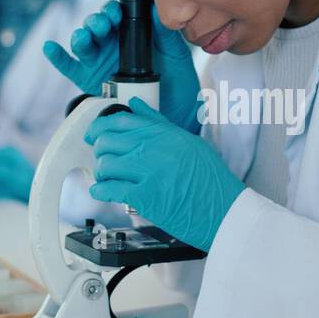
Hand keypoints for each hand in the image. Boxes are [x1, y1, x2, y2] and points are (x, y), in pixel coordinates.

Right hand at [43, 0, 201, 132]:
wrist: (177, 112)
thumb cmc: (178, 80)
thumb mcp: (176, 54)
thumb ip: (166, 33)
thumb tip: (157, 10)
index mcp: (131, 32)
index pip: (115, 13)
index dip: (111, 10)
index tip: (116, 14)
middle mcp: (112, 43)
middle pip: (95, 26)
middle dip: (95, 21)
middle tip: (103, 25)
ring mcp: (99, 62)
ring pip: (82, 43)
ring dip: (81, 36)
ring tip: (86, 38)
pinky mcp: (90, 80)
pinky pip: (69, 67)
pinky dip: (58, 57)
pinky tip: (50, 47)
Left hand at [85, 98, 244, 251]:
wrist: (224, 211)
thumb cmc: (211, 181)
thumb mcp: (190, 143)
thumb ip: (160, 124)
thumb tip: (136, 106)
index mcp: (165, 134)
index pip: (122, 120)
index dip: (100, 127)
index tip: (94, 134)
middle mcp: (155, 148)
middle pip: (108, 141)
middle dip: (100, 151)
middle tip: (104, 160)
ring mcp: (148, 172)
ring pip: (105, 164)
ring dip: (101, 173)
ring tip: (107, 179)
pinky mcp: (144, 196)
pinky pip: (109, 189)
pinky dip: (101, 191)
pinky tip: (104, 192)